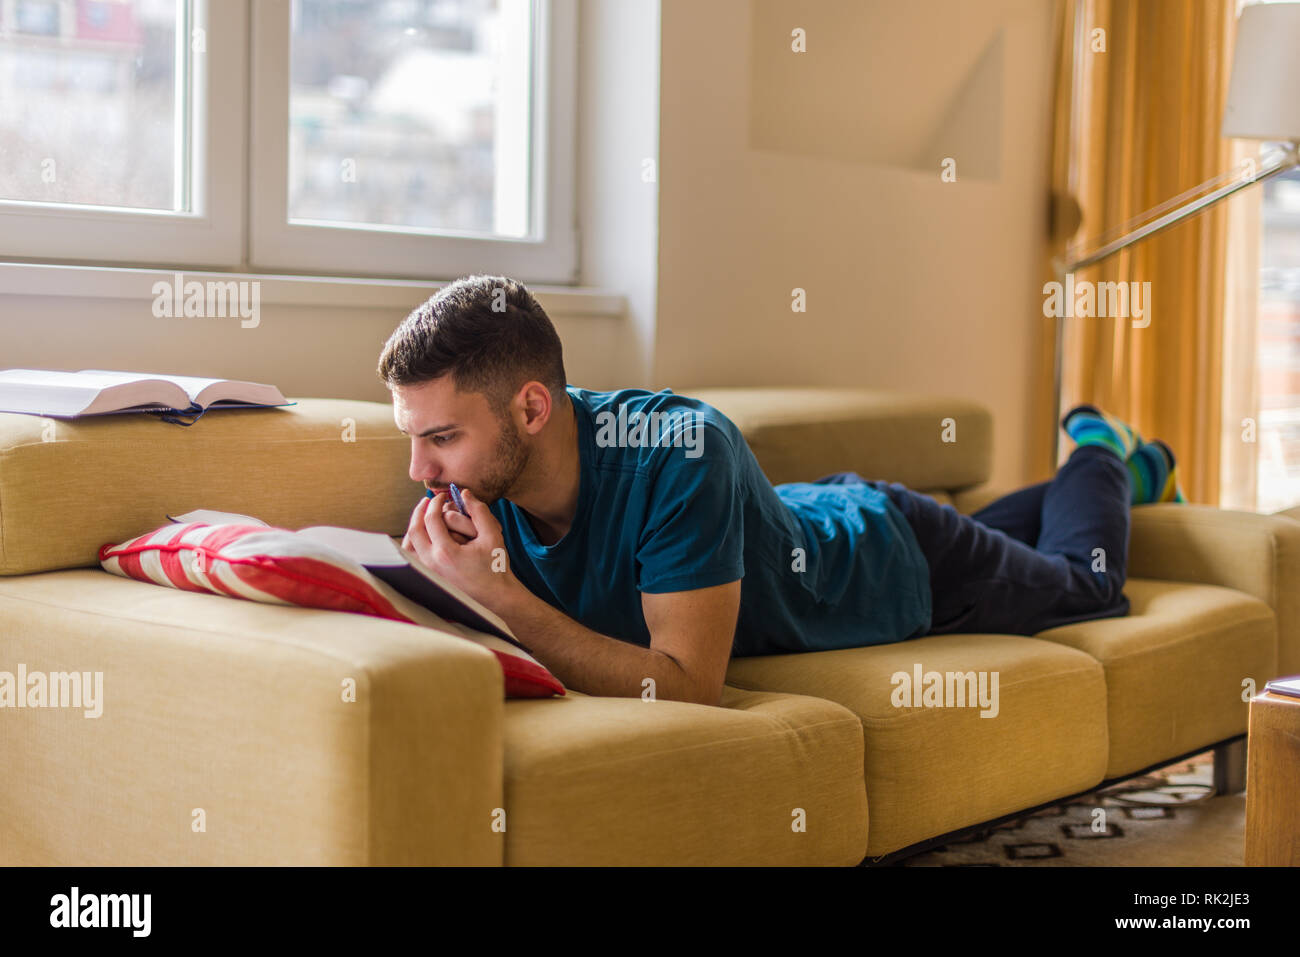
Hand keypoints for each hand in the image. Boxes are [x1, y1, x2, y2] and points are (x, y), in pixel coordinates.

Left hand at [400, 490, 517, 607]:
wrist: (496, 597)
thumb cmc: (496, 567)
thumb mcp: (492, 536)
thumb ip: (479, 511)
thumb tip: (465, 493)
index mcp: (446, 552)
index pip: (430, 519)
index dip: (435, 503)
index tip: (441, 496)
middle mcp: (432, 563)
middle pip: (414, 530)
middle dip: (420, 511)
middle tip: (428, 501)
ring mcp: (428, 573)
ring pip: (408, 545)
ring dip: (413, 527)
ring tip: (422, 516)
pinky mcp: (429, 578)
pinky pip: (412, 558)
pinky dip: (413, 543)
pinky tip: (422, 535)